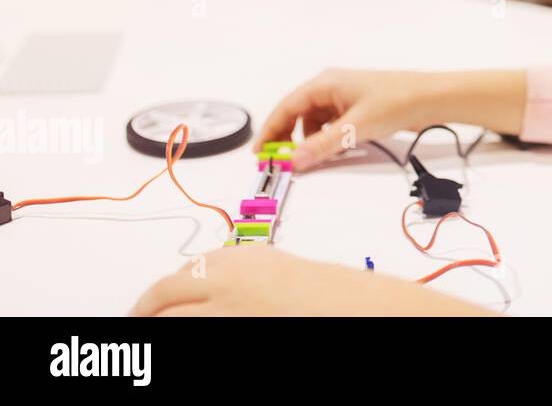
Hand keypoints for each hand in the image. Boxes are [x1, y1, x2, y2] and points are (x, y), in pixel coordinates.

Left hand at [130, 245, 493, 315]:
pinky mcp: (229, 328)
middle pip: (158, 299)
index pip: (173, 281)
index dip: (153, 302)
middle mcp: (224, 281)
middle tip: (135, 329)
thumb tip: (201, 297)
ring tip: (145, 344)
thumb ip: (236, 281)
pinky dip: (177, 344)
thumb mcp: (276, 276)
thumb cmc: (328, 296)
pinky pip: (189, 338)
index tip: (145, 313)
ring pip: (166, 322)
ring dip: (152, 331)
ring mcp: (224, 311)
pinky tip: (172, 351)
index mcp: (235, 260)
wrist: (356, 309)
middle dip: (141, 317)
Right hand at [257, 68, 527, 170]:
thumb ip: (324, 145)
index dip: (270, 131)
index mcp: (325, 84)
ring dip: (311, 141)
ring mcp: (344, 98)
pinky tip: (333, 153)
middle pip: (297, 114)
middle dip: (288, 138)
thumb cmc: (396, 102)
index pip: (286, 107)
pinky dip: (328, 140)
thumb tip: (294, 161)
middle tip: (280, 162)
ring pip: (315, 123)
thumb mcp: (356, 127)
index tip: (259, 154)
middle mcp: (331, 87)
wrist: (431, 98)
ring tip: (311, 161)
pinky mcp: (357, 108)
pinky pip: (332, 126)